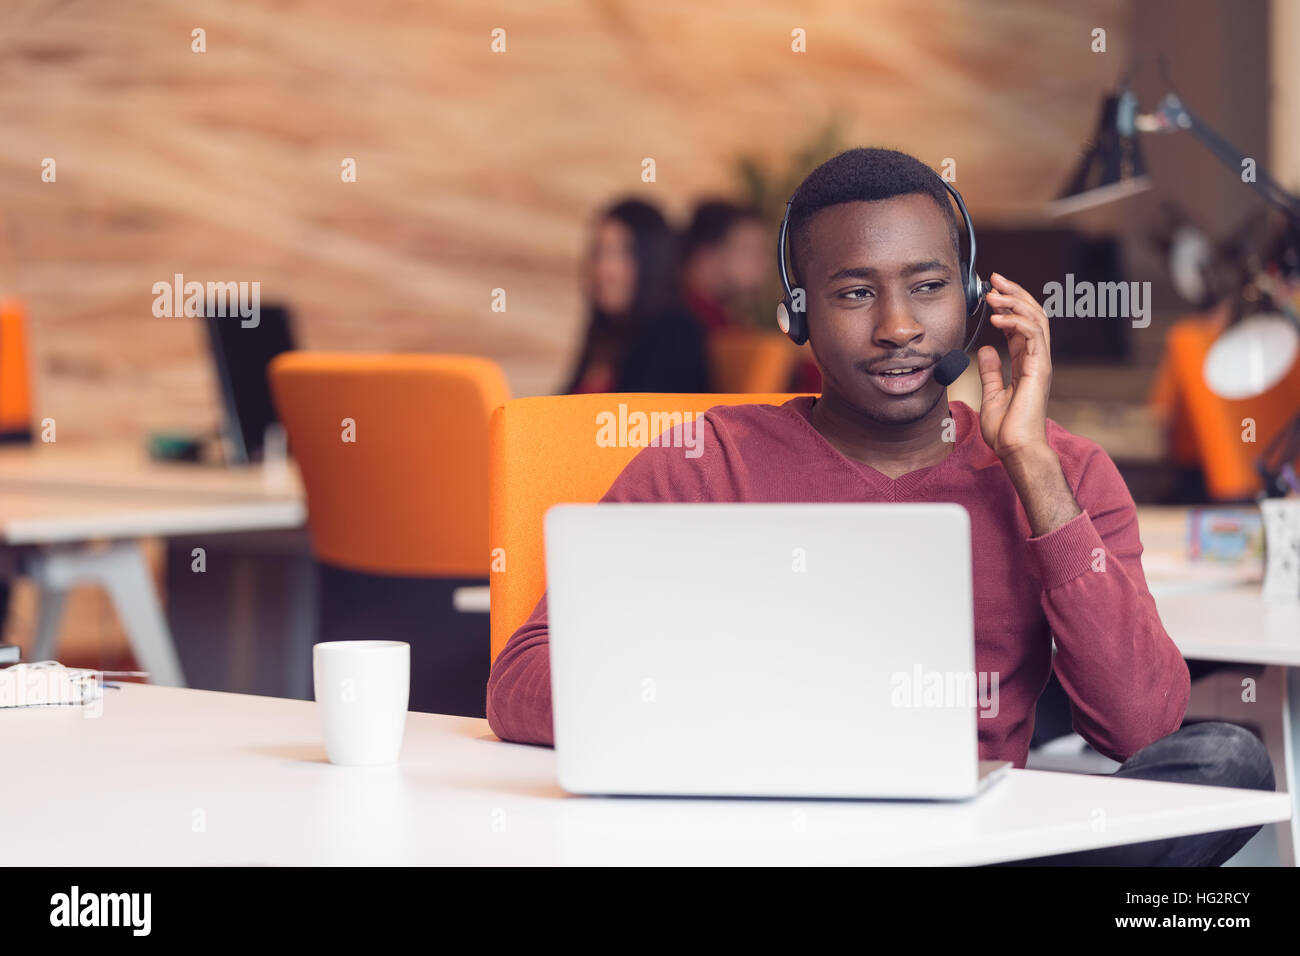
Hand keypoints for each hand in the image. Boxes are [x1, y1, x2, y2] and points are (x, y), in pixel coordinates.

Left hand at [976, 272, 1052, 460]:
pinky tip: (997, 318)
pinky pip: (1033, 337)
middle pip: (1032, 315)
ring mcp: (1041, 363)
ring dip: (1015, 302)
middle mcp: (1037, 360)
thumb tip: (985, 349)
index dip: (1008, 305)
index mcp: (1027, 364)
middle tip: (995, 278)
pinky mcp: (1040, 369)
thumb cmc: (1007, 430)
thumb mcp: (991, 395)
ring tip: (994, 293)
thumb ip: (991, 371)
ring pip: (1036, 320)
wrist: (1016, 449)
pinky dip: (1016, 323)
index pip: (1021, 325)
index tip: (991, 290)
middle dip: (1014, 294)